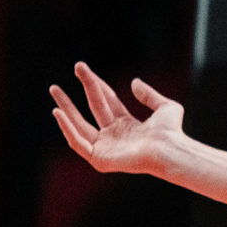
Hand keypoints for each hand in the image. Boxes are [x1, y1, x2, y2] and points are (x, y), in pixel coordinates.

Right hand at [50, 63, 185, 176]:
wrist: (169, 148)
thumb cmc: (172, 132)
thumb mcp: (165, 107)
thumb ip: (149, 95)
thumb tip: (134, 82)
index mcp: (126, 124)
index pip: (106, 100)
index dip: (94, 84)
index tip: (81, 68)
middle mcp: (113, 135)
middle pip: (91, 109)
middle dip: (75, 95)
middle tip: (62, 79)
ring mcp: (105, 147)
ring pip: (79, 125)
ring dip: (66, 109)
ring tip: (54, 91)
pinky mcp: (99, 158)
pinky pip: (77, 142)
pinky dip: (67, 129)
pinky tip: (59, 113)